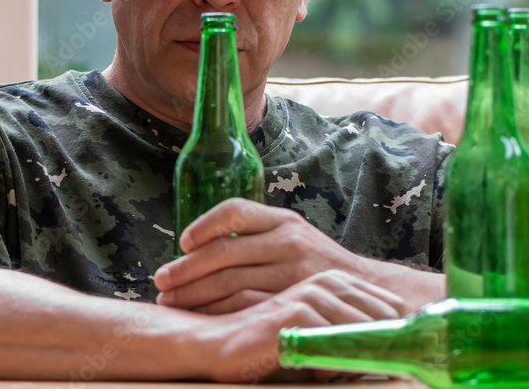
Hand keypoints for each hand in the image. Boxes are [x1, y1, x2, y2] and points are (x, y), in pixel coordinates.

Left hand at [155, 198, 391, 313]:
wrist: (367, 293)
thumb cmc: (317, 267)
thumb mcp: (295, 238)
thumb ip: (258, 237)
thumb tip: (203, 246)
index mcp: (284, 220)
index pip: (236, 210)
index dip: (204, 225)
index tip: (183, 243)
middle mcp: (289, 240)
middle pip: (224, 251)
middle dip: (185, 268)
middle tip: (161, 281)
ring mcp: (292, 272)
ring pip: (229, 281)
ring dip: (193, 294)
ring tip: (170, 301)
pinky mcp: (294, 300)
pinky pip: (246, 306)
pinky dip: (217, 312)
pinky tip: (200, 317)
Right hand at [201, 268, 406, 382]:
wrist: (221, 344)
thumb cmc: (270, 343)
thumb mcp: (315, 335)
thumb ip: (346, 337)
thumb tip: (388, 362)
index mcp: (336, 281)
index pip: (388, 308)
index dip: (398, 335)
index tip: (403, 361)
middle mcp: (328, 282)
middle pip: (382, 319)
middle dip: (388, 348)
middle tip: (394, 371)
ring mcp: (313, 295)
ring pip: (361, 332)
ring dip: (365, 359)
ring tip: (365, 375)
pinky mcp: (298, 314)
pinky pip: (335, 344)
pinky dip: (339, 364)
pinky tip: (331, 372)